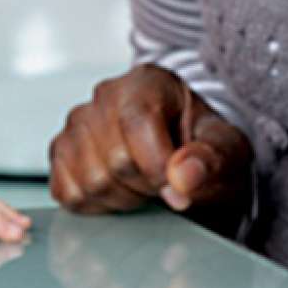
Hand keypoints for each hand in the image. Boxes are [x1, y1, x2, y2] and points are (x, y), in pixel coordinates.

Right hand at [47, 63, 251, 222]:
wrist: (186, 162)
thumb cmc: (205, 151)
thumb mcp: (228, 152)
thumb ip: (212, 160)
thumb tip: (182, 177)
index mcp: (148, 82)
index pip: (138, 123)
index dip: (158, 167)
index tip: (180, 193)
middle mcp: (106, 95)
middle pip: (115, 160)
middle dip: (146, 186)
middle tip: (165, 183)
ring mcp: (77, 124)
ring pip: (90, 182)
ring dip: (123, 199)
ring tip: (143, 185)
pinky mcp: (59, 153)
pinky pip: (68, 193)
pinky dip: (97, 205)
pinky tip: (119, 190)